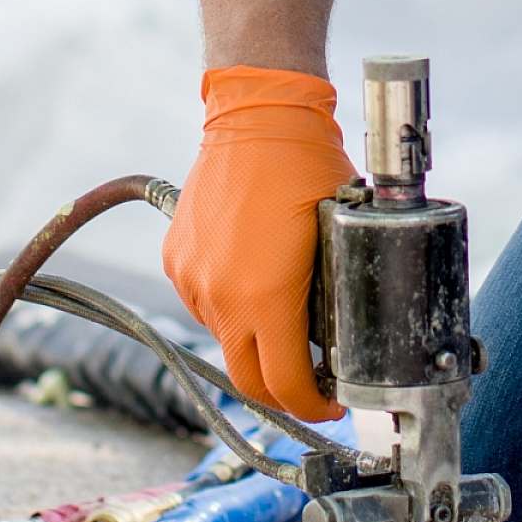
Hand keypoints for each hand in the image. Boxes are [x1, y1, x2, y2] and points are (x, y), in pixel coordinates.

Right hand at [162, 66, 353, 422]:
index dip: (315, 406)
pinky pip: (204, 301)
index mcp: (266, 297)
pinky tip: (253, 274)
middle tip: (311, 384)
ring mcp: (192, 278)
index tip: (333, 402)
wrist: (259, 115)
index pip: (286, 385)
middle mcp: (221, 296)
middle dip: (283, 393)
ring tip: (284, 312)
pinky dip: (230, 303)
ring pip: (225, 337)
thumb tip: (345, 338)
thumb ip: (339, 294)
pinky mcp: (176, 258)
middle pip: (248, 380)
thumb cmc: (309, 166)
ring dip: (254, 339)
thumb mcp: (342, 237)